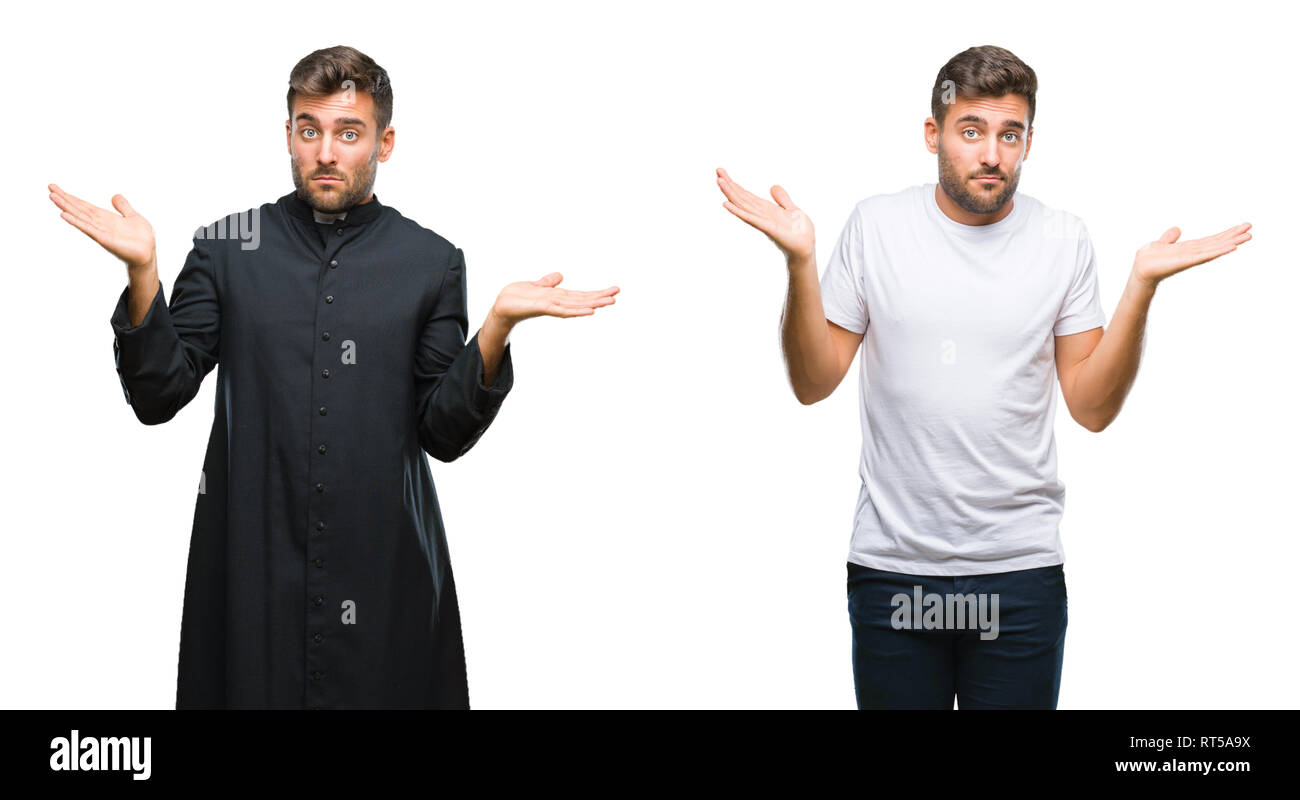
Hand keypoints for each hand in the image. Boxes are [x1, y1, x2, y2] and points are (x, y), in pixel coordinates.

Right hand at [48, 184, 156, 271]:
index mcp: (105, 217)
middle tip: (49, 188)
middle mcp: (100, 223)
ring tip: (52, 197)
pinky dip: (76, 222)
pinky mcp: (104, 239)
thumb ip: (123, 207)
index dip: (71, 197)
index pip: (84, 205)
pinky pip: (88, 229)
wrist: (148, 253)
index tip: (57, 188)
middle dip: (64, 199)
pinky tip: (64, 215)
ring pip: (80, 216)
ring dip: (66, 207)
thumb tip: (115, 196)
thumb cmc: (142, 238)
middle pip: (78, 209)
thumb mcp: (133, 216)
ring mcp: (100, 231)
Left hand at [490, 273, 619, 327]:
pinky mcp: (543, 308)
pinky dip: (577, 311)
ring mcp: (552, 306)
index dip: (597, 293)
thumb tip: (560, 276)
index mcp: (558, 297)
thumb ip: (548, 282)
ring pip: (577, 305)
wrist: (501, 306)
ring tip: (609, 302)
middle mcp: (558, 303)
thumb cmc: (516, 298)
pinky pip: (563, 310)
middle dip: (600, 297)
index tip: (613, 290)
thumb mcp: (535, 285)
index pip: (581, 295)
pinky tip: (590, 311)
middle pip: (583, 300)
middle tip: (617, 295)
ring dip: (593, 304)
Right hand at [716, 166, 814, 263]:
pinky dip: (737, 211)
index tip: (725, 173)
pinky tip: (725, 204)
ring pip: (743, 205)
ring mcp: (762, 221)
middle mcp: (761, 214)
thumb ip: (782, 199)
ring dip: (730, 193)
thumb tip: (773, 186)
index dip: (736, 185)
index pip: (747, 195)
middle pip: (741, 198)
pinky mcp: (767, 228)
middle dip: (730, 185)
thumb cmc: (801, 234)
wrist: (806, 249)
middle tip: (717, 171)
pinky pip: (750, 218)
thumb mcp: (793, 210)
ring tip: (719, 181)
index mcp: (766, 209)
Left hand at [1133, 222, 1252, 287]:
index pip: (1211, 240)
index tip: (1241, 227)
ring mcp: (1192, 257)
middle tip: (1251, 229)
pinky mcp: (1187, 261)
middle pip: (1217, 243)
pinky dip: (1218, 251)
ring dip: (1231, 242)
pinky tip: (1231, 247)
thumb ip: (1170, 237)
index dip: (1226, 234)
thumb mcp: (1161, 243)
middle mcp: (1194, 252)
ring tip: (1247, 237)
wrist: (1140, 270)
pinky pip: (1206, 255)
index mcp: (1190, 248)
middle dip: (1234, 236)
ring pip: (1215, 248)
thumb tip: (1177, 229)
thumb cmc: (1149, 259)